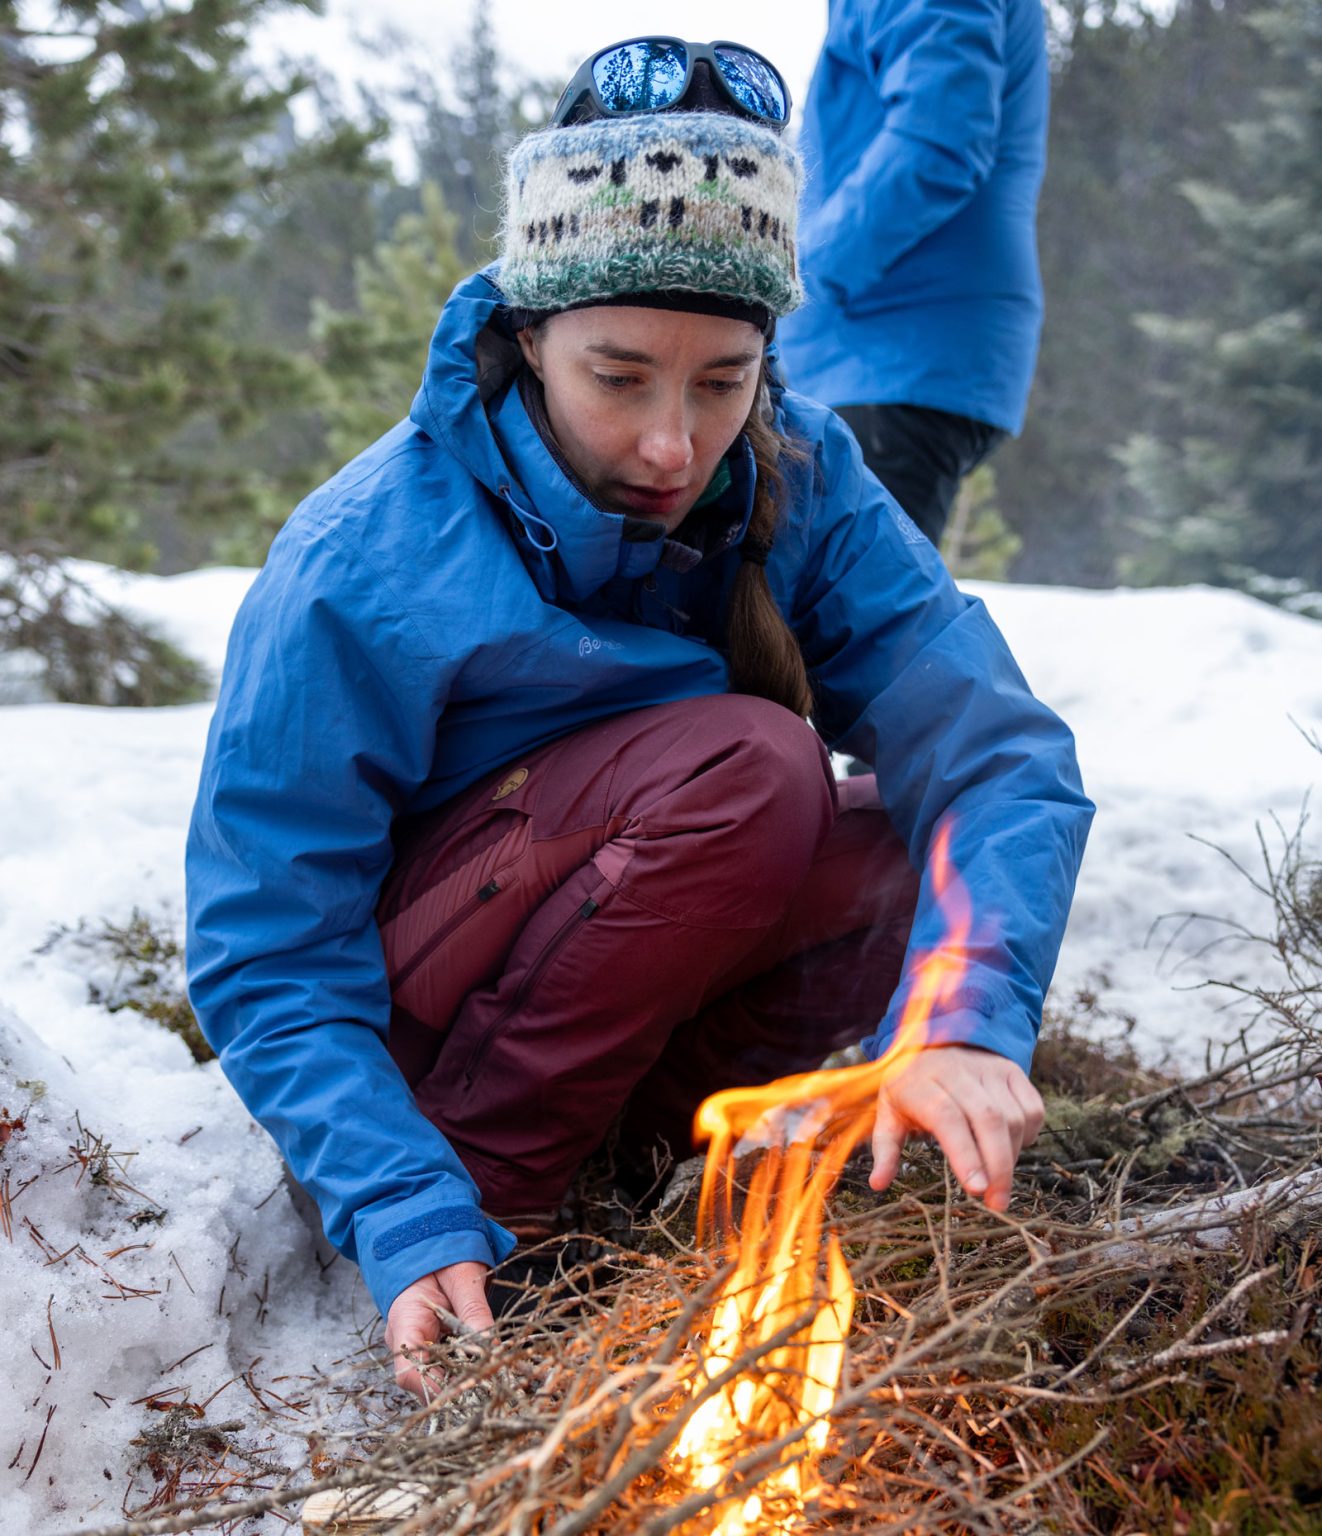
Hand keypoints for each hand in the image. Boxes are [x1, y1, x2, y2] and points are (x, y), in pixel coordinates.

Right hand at [385, 1260, 493, 1399]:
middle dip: (457, 1386)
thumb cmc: (439, 1250)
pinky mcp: (428, 1341)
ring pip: (436, 1374)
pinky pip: (444, 1362)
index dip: (437, 1387)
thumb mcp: (461, 1275)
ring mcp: (414, 1342)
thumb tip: (491, 1348)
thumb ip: (473, 1310)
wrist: (427, 1237)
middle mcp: (404, 1340)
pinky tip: (487, 1364)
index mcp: (404, 1321)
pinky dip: (464, 1366)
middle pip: (424, 1380)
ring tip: (494, 1376)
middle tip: (493, 1384)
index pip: (408, 1373)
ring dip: (463, 1378)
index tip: (473, 1385)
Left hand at [869, 1045, 1043, 1211]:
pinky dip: (1029, 1135)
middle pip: (988, 1119)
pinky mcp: (1011, 1070)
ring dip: (1012, 1156)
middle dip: (998, 1166)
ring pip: (1013, 1117)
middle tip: (996, 1203)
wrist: (935, 1042)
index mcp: (921, 1081)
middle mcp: (957, 1070)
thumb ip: (885, 1148)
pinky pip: (1032, 1108)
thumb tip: (877, 1184)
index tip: (976, 1190)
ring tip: (998, 1180)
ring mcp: (988, 1068)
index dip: (965, 1154)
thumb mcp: (889, 1112)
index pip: (948, 1117)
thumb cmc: (910, 1087)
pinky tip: (1012, 1149)